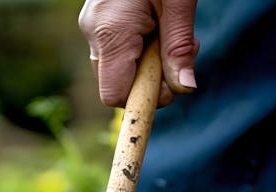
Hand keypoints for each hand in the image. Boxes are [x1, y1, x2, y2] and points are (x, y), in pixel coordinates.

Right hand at [79, 0, 198, 107]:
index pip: (115, 96)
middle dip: (149, 78)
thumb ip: (178, 49)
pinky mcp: (96, 19)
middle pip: (116, 85)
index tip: (169, 85)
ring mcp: (91, 25)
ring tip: (166, 30)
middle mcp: (93, 33)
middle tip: (178, 50)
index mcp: (111, 32)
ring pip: (117, 68)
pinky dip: (138, 47)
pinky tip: (154, 24)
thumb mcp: (180, 3)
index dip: (142, 98)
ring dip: (145, 62)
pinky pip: (115, 50)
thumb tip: (184, 90)